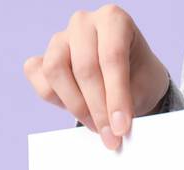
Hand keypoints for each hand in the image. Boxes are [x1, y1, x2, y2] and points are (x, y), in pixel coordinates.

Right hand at [23, 5, 170, 149]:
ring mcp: (60, 38)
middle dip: (98, 109)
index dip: (116, 96)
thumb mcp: (144, 86)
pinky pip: (39, 78)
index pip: (112, 57)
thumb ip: (129, 101)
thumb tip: (115, 128)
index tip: (122, 127)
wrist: (131, 77)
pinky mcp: (43, 56)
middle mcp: (84, 23)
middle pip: (84, 68)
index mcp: (113, 19)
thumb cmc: (139, 77)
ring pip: (56, 71)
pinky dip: (56, 100)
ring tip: (97, 127)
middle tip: (111, 136)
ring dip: (76, 106)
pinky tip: (79, 112)